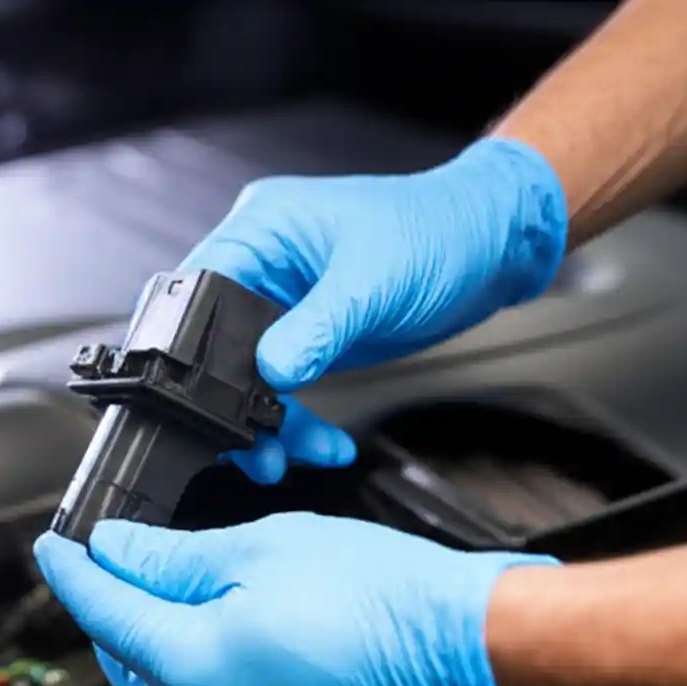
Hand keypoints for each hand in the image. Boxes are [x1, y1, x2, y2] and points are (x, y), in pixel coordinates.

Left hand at [35, 515, 558, 685]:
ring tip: (154, 576)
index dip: (70, 568)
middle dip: (105, 604)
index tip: (54, 544)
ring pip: (157, 680)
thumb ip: (172, 557)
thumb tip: (117, 550)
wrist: (457, 647)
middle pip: (121, 654)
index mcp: (191, 663)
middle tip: (105, 554)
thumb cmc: (379, 599)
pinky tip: (205, 615)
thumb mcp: (260, 549)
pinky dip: (187, 653)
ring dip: (144, 629)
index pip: (101, 609)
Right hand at [184, 138, 567, 482]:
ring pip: (245, 373)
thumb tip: (269, 372)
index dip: (192, 345)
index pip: (199, 286)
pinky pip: (280, 384)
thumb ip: (316, 329)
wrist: (494, 245)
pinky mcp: (307, 332)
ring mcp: (284, 299)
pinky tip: (319, 443)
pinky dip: (294, 419)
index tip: (203, 398)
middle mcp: (264, 261)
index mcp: (262, 227)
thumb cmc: (441, 231)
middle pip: (213, 340)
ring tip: (283, 458)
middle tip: (251, 445)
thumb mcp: (373, 283)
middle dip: (230, 399)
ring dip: (265, 421)